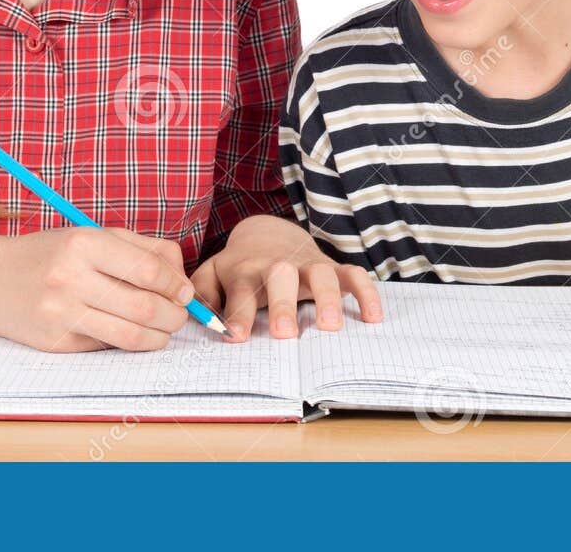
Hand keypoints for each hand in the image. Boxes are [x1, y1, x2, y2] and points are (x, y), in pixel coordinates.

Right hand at [0, 226, 192, 352]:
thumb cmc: (50, 255)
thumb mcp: (91, 236)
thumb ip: (140, 249)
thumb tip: (181, 279)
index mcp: (83, 244)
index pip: (149, 269)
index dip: (176, 285)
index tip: (185, 292)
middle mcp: (70, 279)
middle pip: (145, 307)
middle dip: (174, 316)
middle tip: (179, 315)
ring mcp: (61, 315)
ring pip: (131, 336)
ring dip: (159, 337)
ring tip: (162, 329)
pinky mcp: (56, 343)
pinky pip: (107, 346)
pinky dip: (127, 342)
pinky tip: (127, 331)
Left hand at [189, 215, 382, 340]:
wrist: (267, 234)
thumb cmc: (237, 267)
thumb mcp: (211, 274)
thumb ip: (200, 295)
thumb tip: (197, 317)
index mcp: (244, 271)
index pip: (238, 291)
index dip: (236, 313)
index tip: (235, 335)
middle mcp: (277, 266)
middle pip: (281, 277)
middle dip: (283, 305)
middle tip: (284, 334)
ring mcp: (307, 264)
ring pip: (320, 274)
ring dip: (326, 299)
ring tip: (330, 327)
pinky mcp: (332, 267)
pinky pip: (353, 275)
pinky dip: (365, 293)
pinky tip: (373, 317)